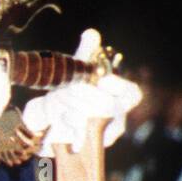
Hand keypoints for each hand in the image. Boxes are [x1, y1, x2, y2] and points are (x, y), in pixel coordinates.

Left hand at [21, 30, 141, 156]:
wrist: (50, 117)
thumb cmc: (70, 90)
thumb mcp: (76, 69)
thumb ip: (86, 51)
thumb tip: (92, 33)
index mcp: (116, 98)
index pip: (132, 95)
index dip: (120, 87)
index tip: (101, 80)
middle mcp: (114, 118)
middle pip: (108, 107)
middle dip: (87, 96)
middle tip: (71, 89)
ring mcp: (101, 134)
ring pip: (93, 124)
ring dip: (74, 112)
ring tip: (61, 105)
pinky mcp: (86, 147)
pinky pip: (82, 141)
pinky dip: (69, 131)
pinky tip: (60, 123)